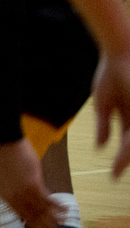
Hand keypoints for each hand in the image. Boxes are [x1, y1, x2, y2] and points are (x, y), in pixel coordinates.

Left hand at [0, 139, 60, 227]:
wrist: (8, 146)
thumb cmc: (9, 161)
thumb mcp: (8, 181)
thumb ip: (17, 193)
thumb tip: (28, 203)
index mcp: (7, 198)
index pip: (21, 215)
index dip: (32, 224)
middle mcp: (15, 198)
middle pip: (32, 216)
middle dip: (44, 226)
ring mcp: (24, 192)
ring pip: (41, 210)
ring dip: (54, 219)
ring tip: (62, 224)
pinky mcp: (34, 185)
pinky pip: (48, 200)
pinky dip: (57, 207)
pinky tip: (65, 211)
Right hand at [92, 51, 129, 177]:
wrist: (121, 53)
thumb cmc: (111, 72)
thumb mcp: (103, 104)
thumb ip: (103, 126)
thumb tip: (99, 147)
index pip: (127, 144)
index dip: (121, 160)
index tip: (112, 175)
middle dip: (126, 160)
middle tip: (117, 172)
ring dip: (127, 153)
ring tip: (119, 165)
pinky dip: (129, 143)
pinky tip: (124, 150)